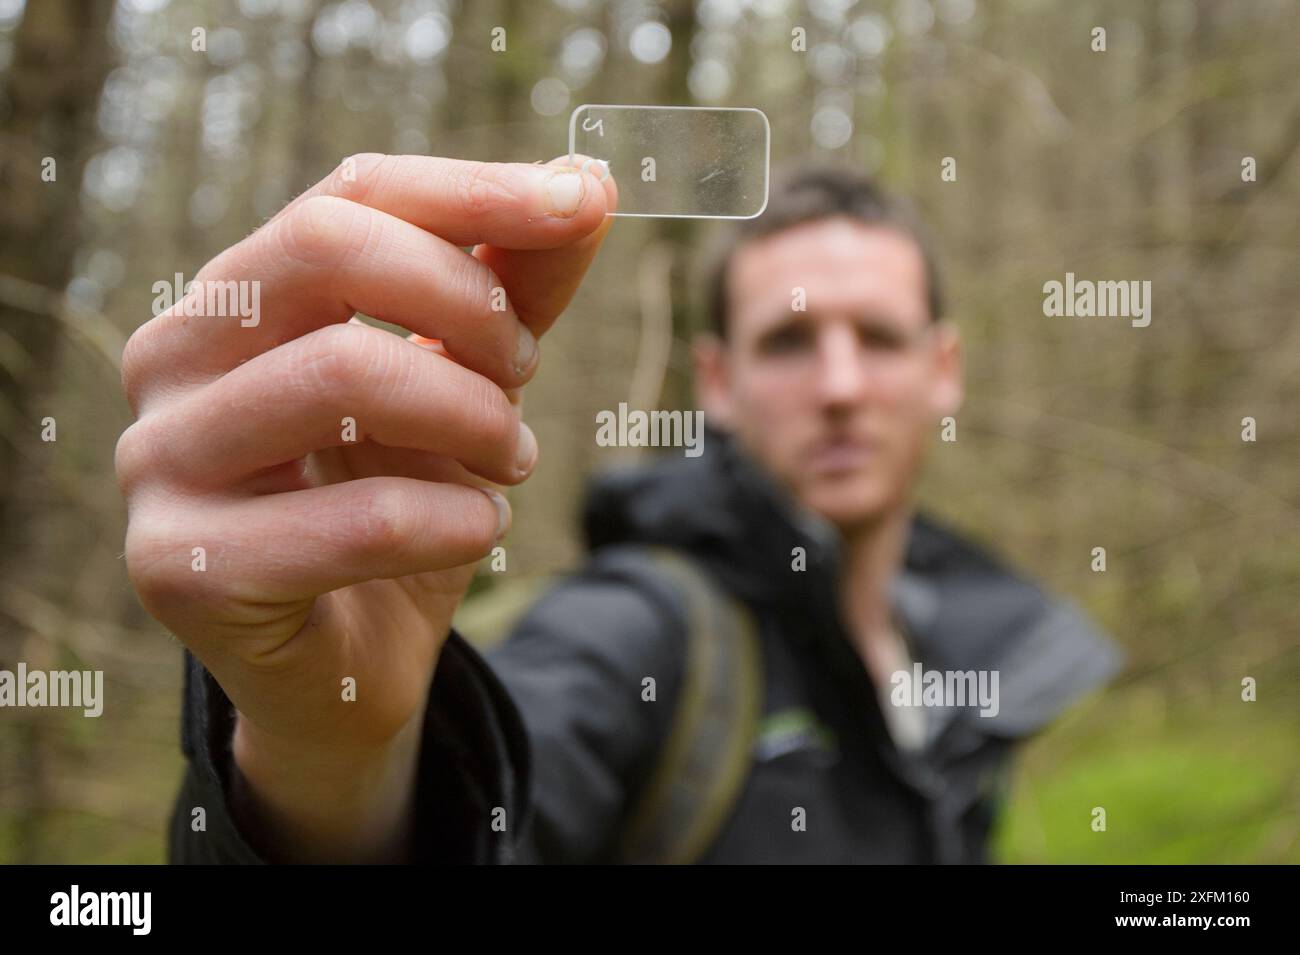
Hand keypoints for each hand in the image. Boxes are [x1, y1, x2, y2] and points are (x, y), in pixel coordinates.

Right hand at [116, 153, 616, 859]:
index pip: (350, 195)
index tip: (580, 202)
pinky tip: (481, 532)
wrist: (346, 668)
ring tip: (514, 460)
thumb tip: (588, 180)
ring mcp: (159, 459)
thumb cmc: (398, 510)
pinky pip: (361, 517)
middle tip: (526, 372)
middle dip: (467, 300)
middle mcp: (171, 358)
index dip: (473, 188)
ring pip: (345, 371)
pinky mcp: (182, 566)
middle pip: (326, 246)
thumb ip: (512, 288)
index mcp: (234, 297)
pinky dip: (458, 521)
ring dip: (475, 416)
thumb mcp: (466, 386)